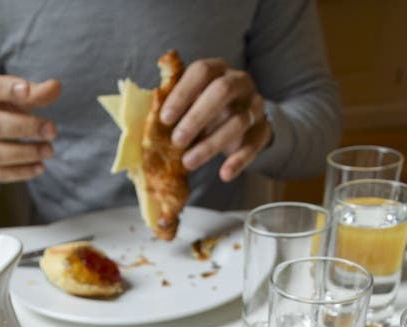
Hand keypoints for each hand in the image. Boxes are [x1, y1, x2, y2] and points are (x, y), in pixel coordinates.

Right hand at [0, 74, 61, 182]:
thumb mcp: (13, 95)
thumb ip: (34, 92)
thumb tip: (55, 87)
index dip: (5, 89)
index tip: (27, 91)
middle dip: (24, 128)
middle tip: (52, 130)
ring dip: (25, 153)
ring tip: (49, 150)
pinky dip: (21, 172)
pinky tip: (40, 166)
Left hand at [159, 59, 271, 181]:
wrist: (244, 120)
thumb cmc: (207, 109)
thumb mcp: (191, 102)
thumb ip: (172, 105)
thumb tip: (145, 118)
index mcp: (217, 69)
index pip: (201, 72)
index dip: (182, 93)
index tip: (164, 119)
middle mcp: (240, 82)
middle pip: (222, 91)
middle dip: (196, 117)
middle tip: (176, 141)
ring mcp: (254, 105)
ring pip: (237, 121)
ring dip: (210, 144)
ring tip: (188, 162)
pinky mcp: (262, 130)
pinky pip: (253, 145)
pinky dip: (239, 161)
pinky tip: (224, 174)